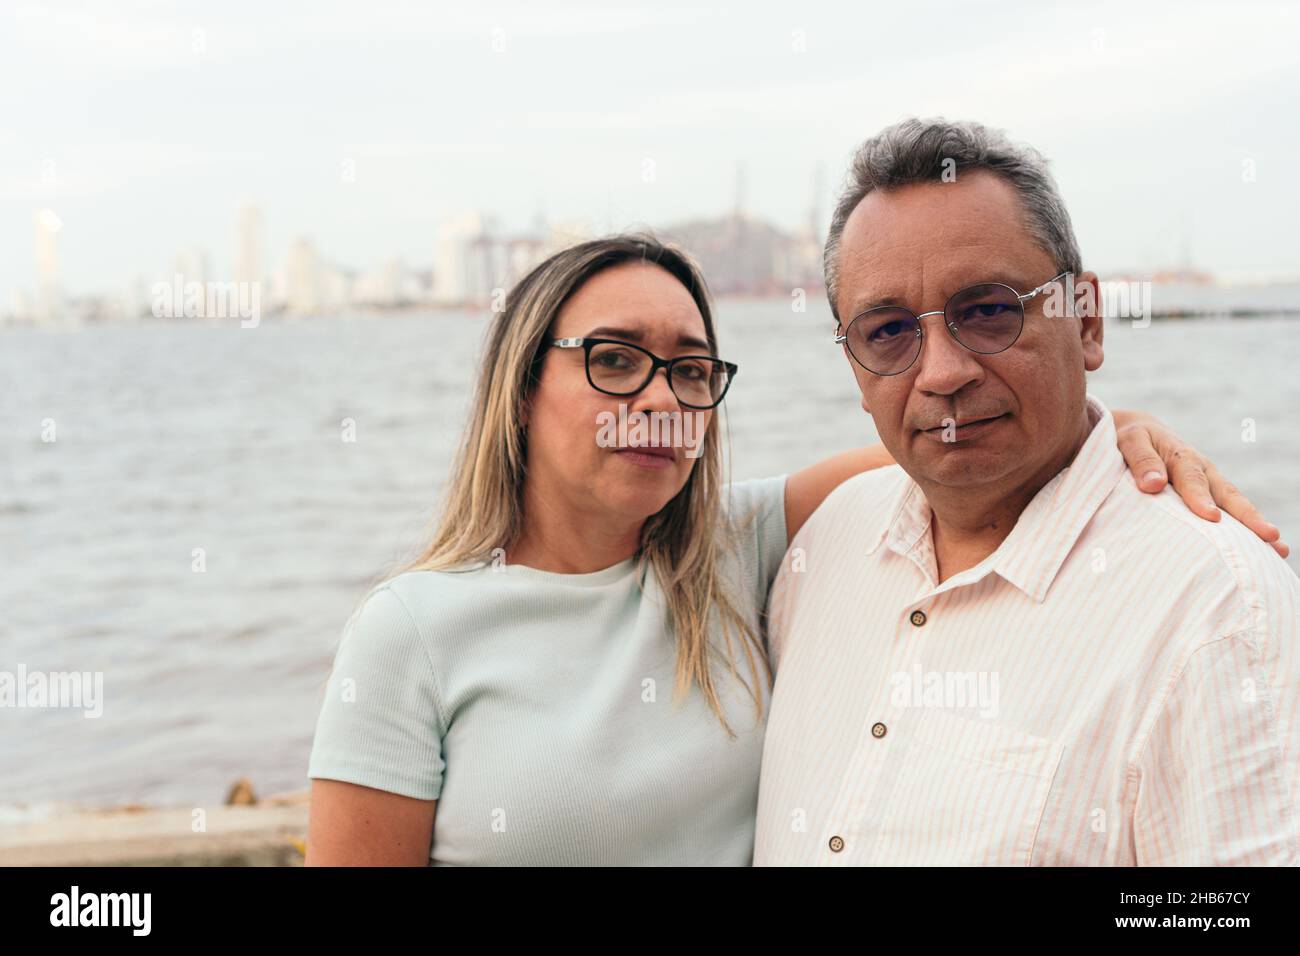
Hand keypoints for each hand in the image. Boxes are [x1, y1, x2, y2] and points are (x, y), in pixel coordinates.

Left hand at [1115, 412, 1287, 558]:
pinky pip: (1229, 513)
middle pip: (1228, 495)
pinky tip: (1264, 552)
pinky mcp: (1210, 495)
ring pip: (1235, 506)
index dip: (1201, 498)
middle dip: (1248, 518)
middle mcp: (1203, 471)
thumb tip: (1153, 484)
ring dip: (1256, 527)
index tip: (1211, 517)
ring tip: (1279, 549)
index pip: (1192, 480)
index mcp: (1182, 457)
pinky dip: (1245, 531)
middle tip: (1268, 536)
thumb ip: (1141, 460)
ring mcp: (1210, 484)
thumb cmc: (1131, 439)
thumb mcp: (1131, 442)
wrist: (1139, 432)